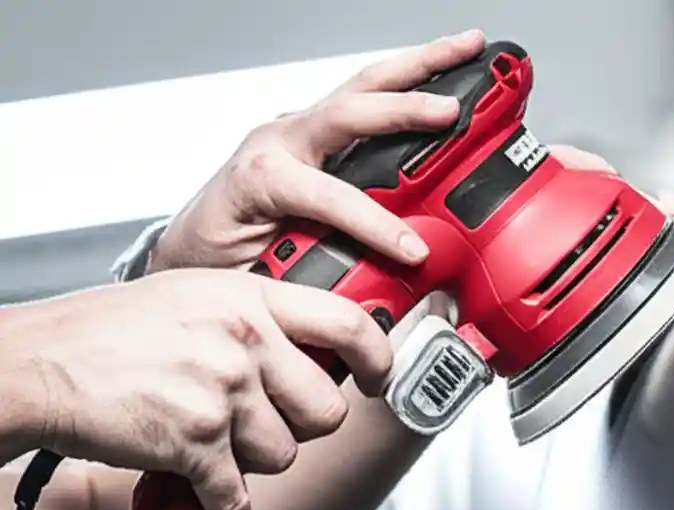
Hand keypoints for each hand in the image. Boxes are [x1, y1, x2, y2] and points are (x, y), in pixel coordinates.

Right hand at [1, 270, 391, 509]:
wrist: (40, 364)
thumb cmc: (108, 332)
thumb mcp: (196, 295)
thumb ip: (257, 315)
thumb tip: (314, 345)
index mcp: (250, 299)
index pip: (350, 324)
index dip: (378, 359)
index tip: (377, 378)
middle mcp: (244, 342)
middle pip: (325, 409)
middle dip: (300, 427)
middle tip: (268, 423)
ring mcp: (222, 393)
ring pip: (284, 454)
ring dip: (253, 463)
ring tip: (216, 445)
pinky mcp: (195, 444)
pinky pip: (240, 499)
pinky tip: (217, 509)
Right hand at [147, 29, 673, 274]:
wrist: (194, 278)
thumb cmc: (257, 249)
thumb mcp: (332, 234)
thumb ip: (376, 229)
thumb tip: (442, 249)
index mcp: (323, 145)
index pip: (380, 98)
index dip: (426, 76)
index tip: (475, 62)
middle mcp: (299, 137)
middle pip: (366, 88)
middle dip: (421, 68)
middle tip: (468, 63)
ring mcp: (275, 153)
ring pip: (343, 118)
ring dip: (398, 113)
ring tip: (444, 113)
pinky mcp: (254, 185)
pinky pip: (320, 195)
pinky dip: (364, 218)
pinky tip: (400, 239)